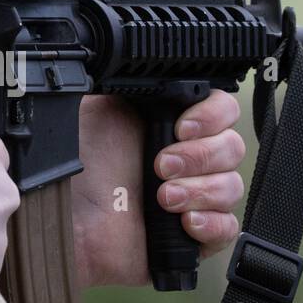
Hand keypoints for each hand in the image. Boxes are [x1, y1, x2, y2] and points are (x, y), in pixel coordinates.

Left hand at [70, 90, 245, 288]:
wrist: (70, 225)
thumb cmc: (80, 171)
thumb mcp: (102, 110)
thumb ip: (137, 86)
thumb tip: (158, 66)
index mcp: (170, 125)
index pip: (223, 110)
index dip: (212, 116)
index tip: (182, 127)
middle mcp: (188, 158)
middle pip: (233, 146)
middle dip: (201, 156)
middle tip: (161, 166)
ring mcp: (195, 198)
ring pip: (232, 186)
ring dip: (199, 190)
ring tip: (163, 198)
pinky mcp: (196, 236)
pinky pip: (228, 227)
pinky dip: (210, 222)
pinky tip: (185, 221)